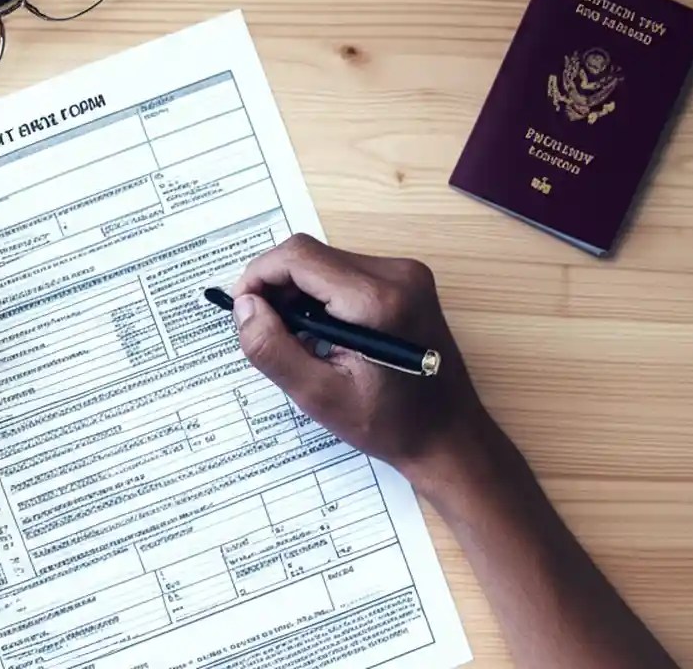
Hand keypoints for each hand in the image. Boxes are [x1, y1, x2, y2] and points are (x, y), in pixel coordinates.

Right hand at [231, 234, 489, 485]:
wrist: (449, 436)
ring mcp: (407, 274)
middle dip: (277, 287)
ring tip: (297, 339)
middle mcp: (396, 274)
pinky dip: (322, 295)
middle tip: (265, 331)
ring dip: (300, 293)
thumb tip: (244, 307)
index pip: (298, 257)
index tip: (242, 310)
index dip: (259, 276)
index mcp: (376, 300)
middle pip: (311, 255)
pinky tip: (323, 333)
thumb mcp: (319, 396)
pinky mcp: (408, 282)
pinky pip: (347, 272)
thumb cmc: (389, 424)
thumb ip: (272, 348)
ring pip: (326, 262)